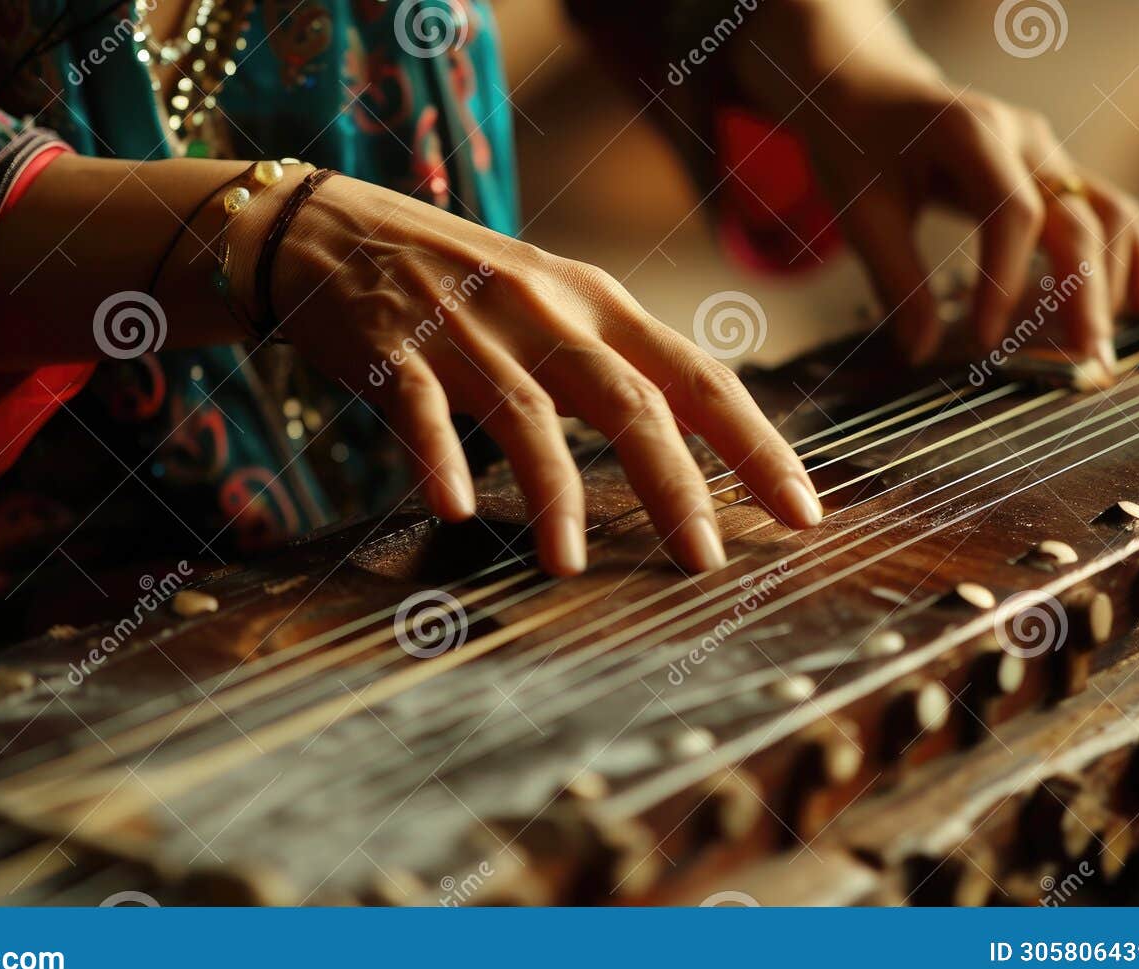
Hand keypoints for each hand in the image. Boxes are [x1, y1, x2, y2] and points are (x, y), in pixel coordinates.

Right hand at [255, 174, 822, 575]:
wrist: (336, 230)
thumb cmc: (462, 283)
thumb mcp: (555, 303)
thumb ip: (616, 364)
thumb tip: (689, 442)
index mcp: (599, 305)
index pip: (699, 378)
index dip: (756, 445)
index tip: (802, 512)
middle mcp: (547, 314)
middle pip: (629, 401)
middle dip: (674, 485)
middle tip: (707, 562)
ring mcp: (470, 331)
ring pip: (529, 415)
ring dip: (552, 494)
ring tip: (568, 568)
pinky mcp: (394, 350)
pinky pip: (422, 409)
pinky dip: (438, 458)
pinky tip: (454, 509)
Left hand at [735, 0, 1138, 367]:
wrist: (875, 95)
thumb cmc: (862, 149)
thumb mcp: (863, 212)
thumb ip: (896, 280)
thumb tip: (920, 353)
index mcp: (972, 133)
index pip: (1012, 213)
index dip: (1005, 281)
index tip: (985, 342)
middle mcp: (1024, 138)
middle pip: (1076, 217)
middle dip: (1083, 291)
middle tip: (1084, 357)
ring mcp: (1048, 153)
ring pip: (1108, 213)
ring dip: (1117, 280)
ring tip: (1107, 345)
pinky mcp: (1056, 172)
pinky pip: (1107, 213)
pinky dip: (1130, 258)